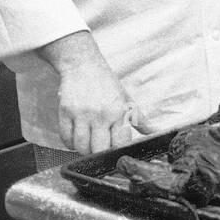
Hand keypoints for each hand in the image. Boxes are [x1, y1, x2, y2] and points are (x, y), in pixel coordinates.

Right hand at [38, 32, 135, 153]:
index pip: (120, 143)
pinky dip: (70, 143)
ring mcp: (81, 114)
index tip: (116, 149)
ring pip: (80, 147)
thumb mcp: (127, 99)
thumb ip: (140, 119)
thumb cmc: (107, 84)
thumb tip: (155, 132)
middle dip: (100, 153)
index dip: (118, 150)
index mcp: (118, 111)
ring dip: (84, 149)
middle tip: (100, 147)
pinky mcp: (65, 112)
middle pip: (99, 149)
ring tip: (88, 142)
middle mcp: (100, 114)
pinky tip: (77, 136)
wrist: (83, 65)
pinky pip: (65, 139)